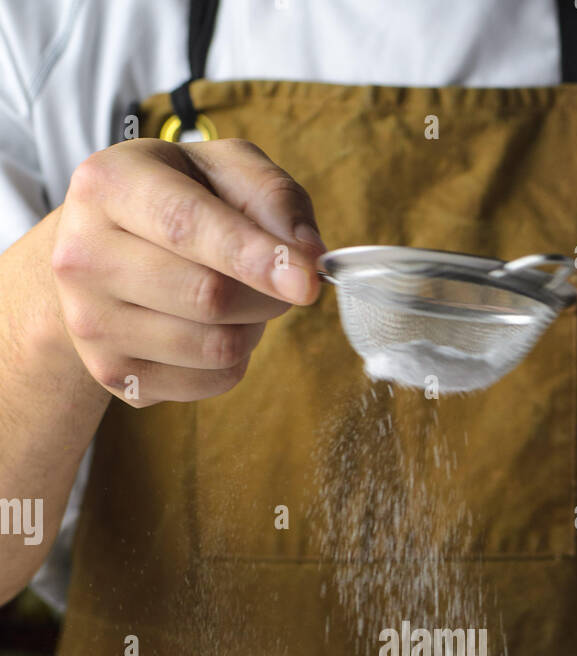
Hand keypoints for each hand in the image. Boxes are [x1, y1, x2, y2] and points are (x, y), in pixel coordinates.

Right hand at [51, 137, 324, 406]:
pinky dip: (236, 359)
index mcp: (107, 186)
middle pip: (209, 296)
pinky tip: (216, 328)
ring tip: (239, 298)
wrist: (99, 253)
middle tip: (279, 278)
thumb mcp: (221, 169)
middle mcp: (83, 255)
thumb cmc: (175, 201)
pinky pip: (211, 381)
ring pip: (216, 347)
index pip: (185, 226)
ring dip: (254, 327)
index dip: (253, 256)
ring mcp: (91, 323)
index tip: (308, 281)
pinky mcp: (113, 374)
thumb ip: (272, 196)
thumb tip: (308, 256)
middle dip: (267, 293)